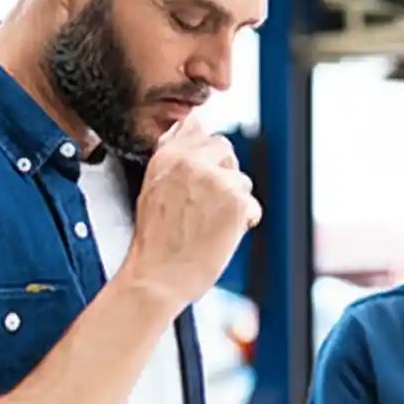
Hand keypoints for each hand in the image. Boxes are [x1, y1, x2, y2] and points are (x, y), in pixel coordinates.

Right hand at [121, 112, 260, 307]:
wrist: (157, 278)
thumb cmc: (154, 243)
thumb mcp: (152, 188)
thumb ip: (173, 161)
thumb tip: (191, 133)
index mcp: (167, 155)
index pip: (196, 125)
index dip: (204, 149)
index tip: (205, 164)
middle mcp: (191, 161)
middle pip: (224, 148)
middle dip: (223, 172)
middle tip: (208, 203)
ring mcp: (216, 180)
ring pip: (241, 179)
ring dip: (233, 200)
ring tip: (210, 224)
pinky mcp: (237, 201)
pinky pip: (252, 205)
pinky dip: (243, 221)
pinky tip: (222, 235)